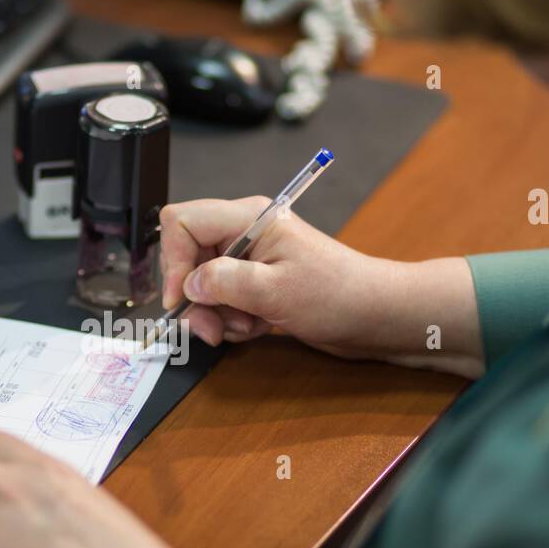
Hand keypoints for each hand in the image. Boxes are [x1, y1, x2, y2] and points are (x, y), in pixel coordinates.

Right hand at [159, 197, 485, 374]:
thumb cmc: (339, 295)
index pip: (182, 223)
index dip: (173, 262)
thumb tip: (189, 284)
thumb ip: (226, 283)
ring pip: (202, 286)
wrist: (375, 316)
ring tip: (249, 326)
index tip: (180, 300)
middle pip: (188, 258)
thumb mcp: (277, 292)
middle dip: (196, 299)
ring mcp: (249, 260)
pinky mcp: (255, 284)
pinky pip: (222, 303)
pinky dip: (232, 322)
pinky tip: (258, 327)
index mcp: (249, 218)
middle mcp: (244, 234)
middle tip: (212, 329)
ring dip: (217, 315)